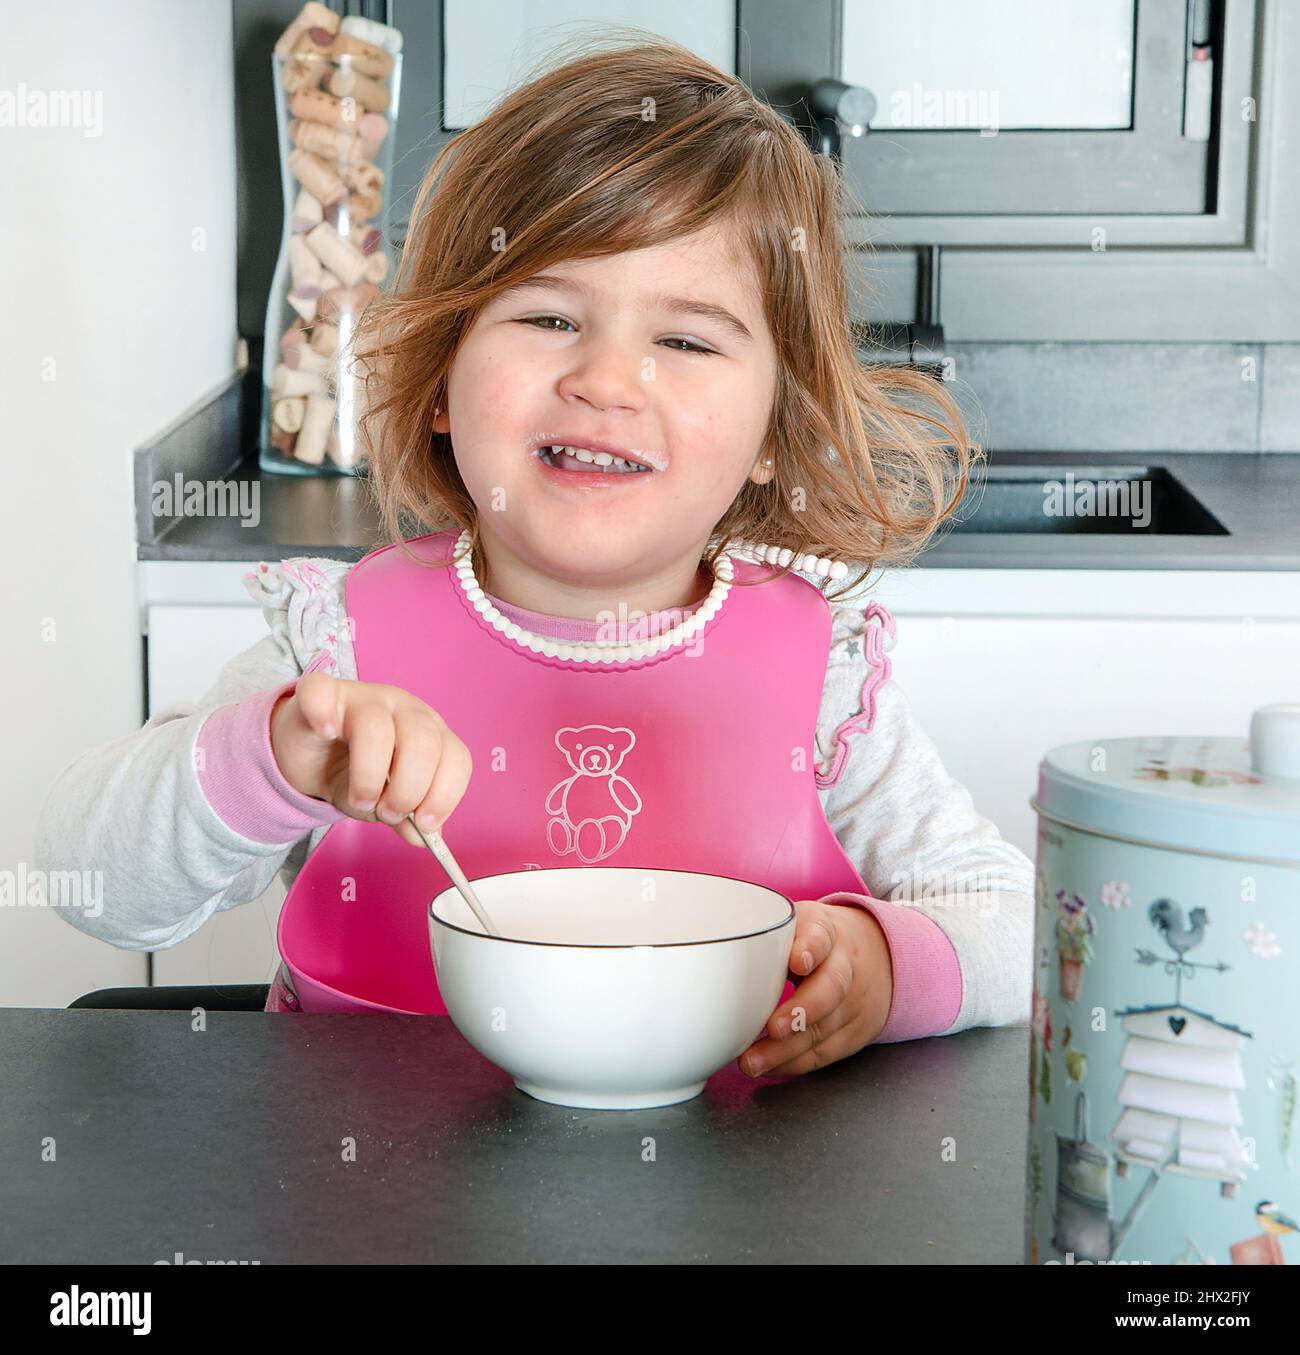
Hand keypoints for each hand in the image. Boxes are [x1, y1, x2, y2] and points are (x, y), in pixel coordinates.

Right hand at [269, 672, 471, 848]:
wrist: (306, 754)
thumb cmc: (352, 771)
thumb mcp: (383, 801)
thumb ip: (406, 818)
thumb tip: (423, 838)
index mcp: (429, 733)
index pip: (455, 757)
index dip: (444, 794)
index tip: (424, 823)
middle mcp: (403, 709)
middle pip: (423, 742)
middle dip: (409, 789)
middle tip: (388, 813)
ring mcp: (362, 696)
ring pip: (377, 727)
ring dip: (369, 775)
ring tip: (358, 799)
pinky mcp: (320, 693)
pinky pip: (322, 692)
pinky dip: (324, 713)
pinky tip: (326, 732)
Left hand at [739, 899, 892, 1076]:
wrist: (875, 956)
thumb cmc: (815, 941)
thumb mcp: (797, 923)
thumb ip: (765, 936)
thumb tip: (714, 956)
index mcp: (825, 931)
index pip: (821, 935)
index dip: (810, 948)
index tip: (798, 961)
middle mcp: (846, 965)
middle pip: (832, 987)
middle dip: (803, 1010)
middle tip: (773, 1027)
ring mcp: (854, 1001)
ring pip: (825, 1028)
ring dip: (787, 1050)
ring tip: (752, 1061)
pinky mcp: (855, 1031)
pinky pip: (826, 1052)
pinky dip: (795, 1062)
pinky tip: (769, 1067)